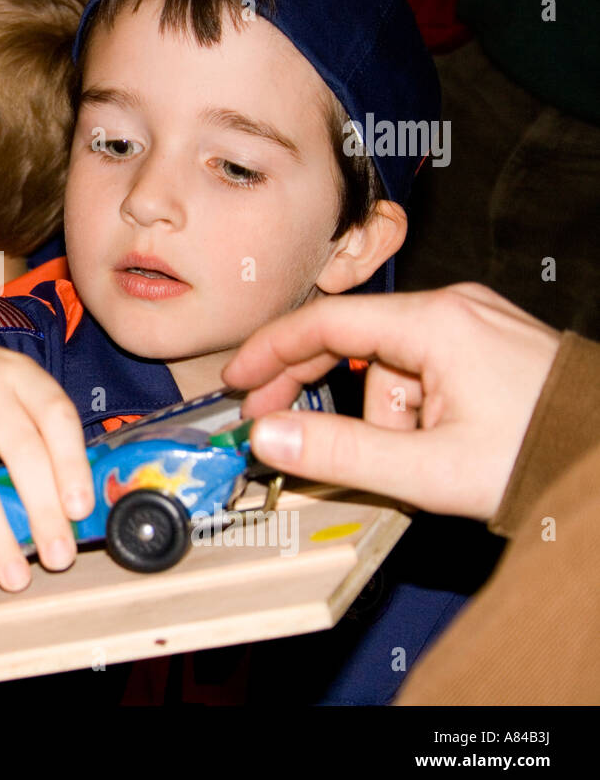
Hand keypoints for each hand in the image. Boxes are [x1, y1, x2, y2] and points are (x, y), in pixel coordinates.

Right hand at [221, 284, 561, 521]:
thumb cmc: (543, 458)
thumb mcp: (430, 469)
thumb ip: (340, 453)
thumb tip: (266, 436)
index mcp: (436, 324)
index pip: (324, 323)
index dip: (270, 352)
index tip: (236, 379)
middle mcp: (455, 310)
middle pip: (353, 340)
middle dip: (310, 386)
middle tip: (269, 421)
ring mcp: (476, 325)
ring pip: (392, 367)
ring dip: (385, 418)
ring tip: (416, 464)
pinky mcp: (489, 347)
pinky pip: (424, 371)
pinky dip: (413, 411)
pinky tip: (430, 446)